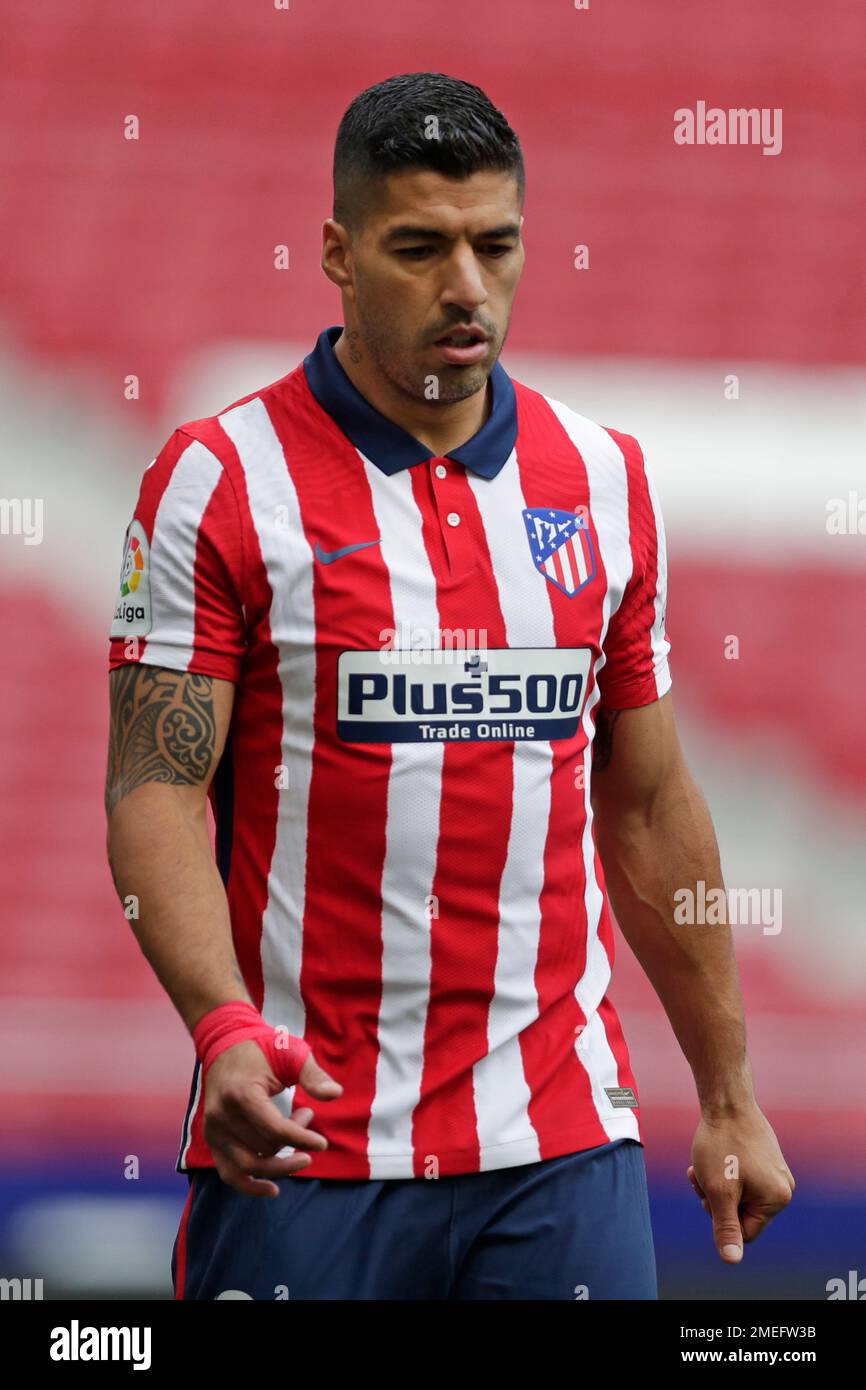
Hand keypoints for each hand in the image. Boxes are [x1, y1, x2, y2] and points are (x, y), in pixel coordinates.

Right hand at [203, 1040, 342, 1197]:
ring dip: (279, 1164)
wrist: (227, 1044)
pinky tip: (273, 1190)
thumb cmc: (263, 1048)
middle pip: (265, 1147)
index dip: (301, 1139)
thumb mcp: (292, 1053)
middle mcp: (222, 1116)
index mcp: (241, 1094)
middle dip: (294, 1140)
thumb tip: (335, 1094)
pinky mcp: (212, 1139)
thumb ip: (313, 1075)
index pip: (274, 1130)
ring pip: (249, 1165)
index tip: (322, 1143)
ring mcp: (213, 1130)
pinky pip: (228, 1172)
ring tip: (300, 1152)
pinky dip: (249, 1186)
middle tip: (307, 1117)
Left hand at [688, 1103, 794, 1262]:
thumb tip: (732, 1260)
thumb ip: (725, 1227)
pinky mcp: (765, 1159)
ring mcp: (776, 1172)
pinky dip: (724, 1171)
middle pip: (742, 1212)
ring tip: (704, 1163)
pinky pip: (742, 1178)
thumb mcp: (720, 1191)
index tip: (708, 1191)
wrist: (726, 1100)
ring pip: (738, 1194)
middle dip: (717, 1197)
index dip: (720, 1216)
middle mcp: (783, 1187)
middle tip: (702, 1173)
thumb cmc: (722, 1144)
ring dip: (716, 1184)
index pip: (745, 1232)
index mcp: (778, 1199)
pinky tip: (714, 1154)